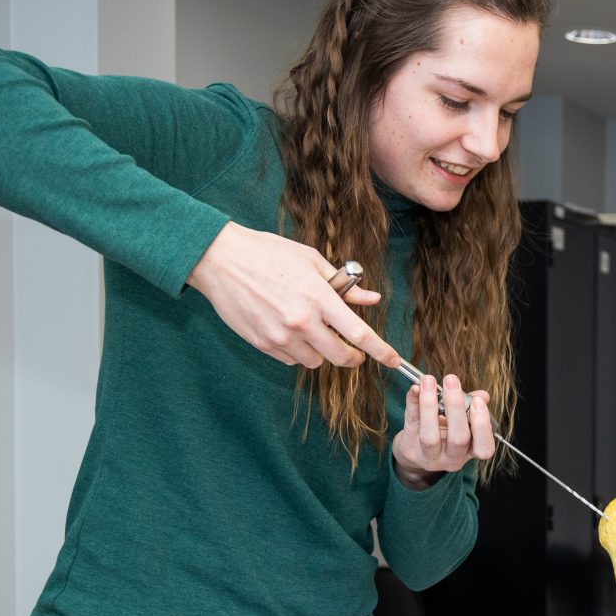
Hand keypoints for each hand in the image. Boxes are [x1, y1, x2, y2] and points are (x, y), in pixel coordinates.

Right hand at [185, 221, 404, 369]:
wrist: (221, 260)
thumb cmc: (268, 254)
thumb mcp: (311, 261)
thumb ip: (344, 286)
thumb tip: (371, 299)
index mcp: (319, 298)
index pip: (359, 335)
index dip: (381, 351)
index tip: (393, 361)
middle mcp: (302, 322)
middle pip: (340, 357)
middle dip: (352, 358)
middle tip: (353, 351)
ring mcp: (281, 336)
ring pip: (315, 362)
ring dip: (321, 353)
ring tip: (312, 330)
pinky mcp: (262, 344)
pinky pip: (291, 360)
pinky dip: (297, 352)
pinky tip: (289, 330)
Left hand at [391, 373, 495, 487]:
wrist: (416, 451)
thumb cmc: (444, 433)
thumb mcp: (460, 423)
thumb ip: (471, 407)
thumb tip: (482, 395)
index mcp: (470, 451)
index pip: (484, 449)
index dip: (482, 427)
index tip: (478, 402)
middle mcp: (451, 458)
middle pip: (458, 439)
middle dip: (456, 408)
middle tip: (451, 381)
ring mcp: (429, 456)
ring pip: (430, 436)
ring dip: (429, 405)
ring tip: (429, 381)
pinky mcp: (409, 448)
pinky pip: (411, 424)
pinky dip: (412, 403)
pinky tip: (414, 388)